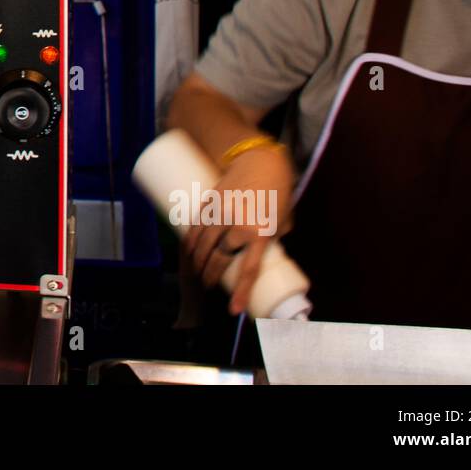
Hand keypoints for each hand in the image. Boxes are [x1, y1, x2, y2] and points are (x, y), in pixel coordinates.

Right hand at [182, 144, 296, 315]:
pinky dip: (190, 241)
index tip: (232, 310)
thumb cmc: (278, 189)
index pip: (248, 271)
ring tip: (197, 271)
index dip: (240, 293)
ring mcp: (221, 213)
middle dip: (210, 276)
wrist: (260, 158)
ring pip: (202, 244)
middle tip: (208, 285)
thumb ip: (273, 236)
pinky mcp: (210, 201)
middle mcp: (238, 225)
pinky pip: (195, 226)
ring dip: (197, 262)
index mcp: (261, 234)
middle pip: (218, 259)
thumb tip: (263, 254)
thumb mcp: (282, 218)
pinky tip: (188, 249)